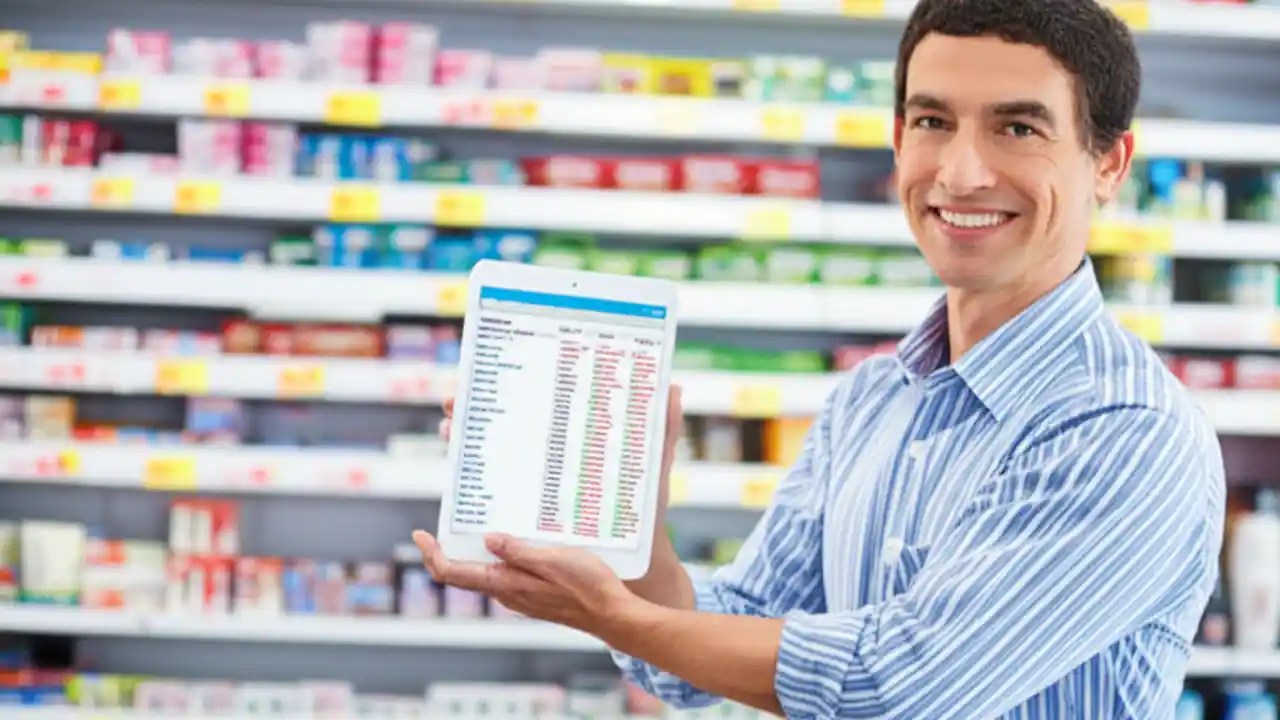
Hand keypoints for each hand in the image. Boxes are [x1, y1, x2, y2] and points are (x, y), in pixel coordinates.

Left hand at [412, 530, 635, 636]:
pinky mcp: (532, 592)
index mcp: (505, 584)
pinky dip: (495, 557)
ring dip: (472, 552)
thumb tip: (488, 539)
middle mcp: (507, 592)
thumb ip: (517, 551)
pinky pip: (504, 574)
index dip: (433, 554)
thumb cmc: (586, 586)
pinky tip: (509, 541)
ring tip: (475, 525)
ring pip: (483, 573)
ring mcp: (519, 594)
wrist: (611, 613)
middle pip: (463, 574)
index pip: (454, 573)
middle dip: (448, 550)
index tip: (421, 534)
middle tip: (444, 525)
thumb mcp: (552, 559)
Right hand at [439, 385, 684, 520]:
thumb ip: (662, 432)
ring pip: (483, 469)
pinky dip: (465, 501)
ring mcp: (528, 500)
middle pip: (496, 435)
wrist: (639, 569)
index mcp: (567, 451)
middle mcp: (541, 472)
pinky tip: (457, 491)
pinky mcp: (522, 532)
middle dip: (470, 414)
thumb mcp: (652, 470)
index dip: (504, 392)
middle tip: (456, 403)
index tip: (484, 376)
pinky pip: (485, 513)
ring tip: (452, 433)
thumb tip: (674, 388)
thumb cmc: (645, 516)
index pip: (529, 414)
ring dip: (462, 447)